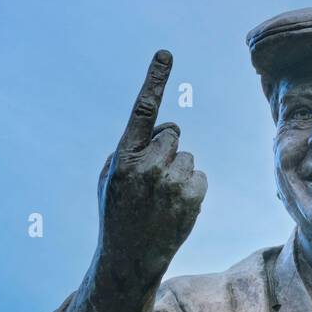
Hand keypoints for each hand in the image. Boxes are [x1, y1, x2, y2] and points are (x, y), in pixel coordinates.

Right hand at [97, 50, 206, 287]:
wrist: (129, 258)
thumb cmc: (118, 211)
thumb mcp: (111, 176)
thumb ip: (133, 147)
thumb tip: (167, 127)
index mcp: (123, 156)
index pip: (142, 110)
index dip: (154, 80)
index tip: (166, 53)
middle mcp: (147, 166)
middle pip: (172, 133)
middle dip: (165, 149)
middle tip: (152, 178)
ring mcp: (171, 183)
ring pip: (187, 156)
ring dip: (178, 171)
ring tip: (161, 198)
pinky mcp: (191, 198)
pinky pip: (199, 175)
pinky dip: (191, 188)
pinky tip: (175, 206)